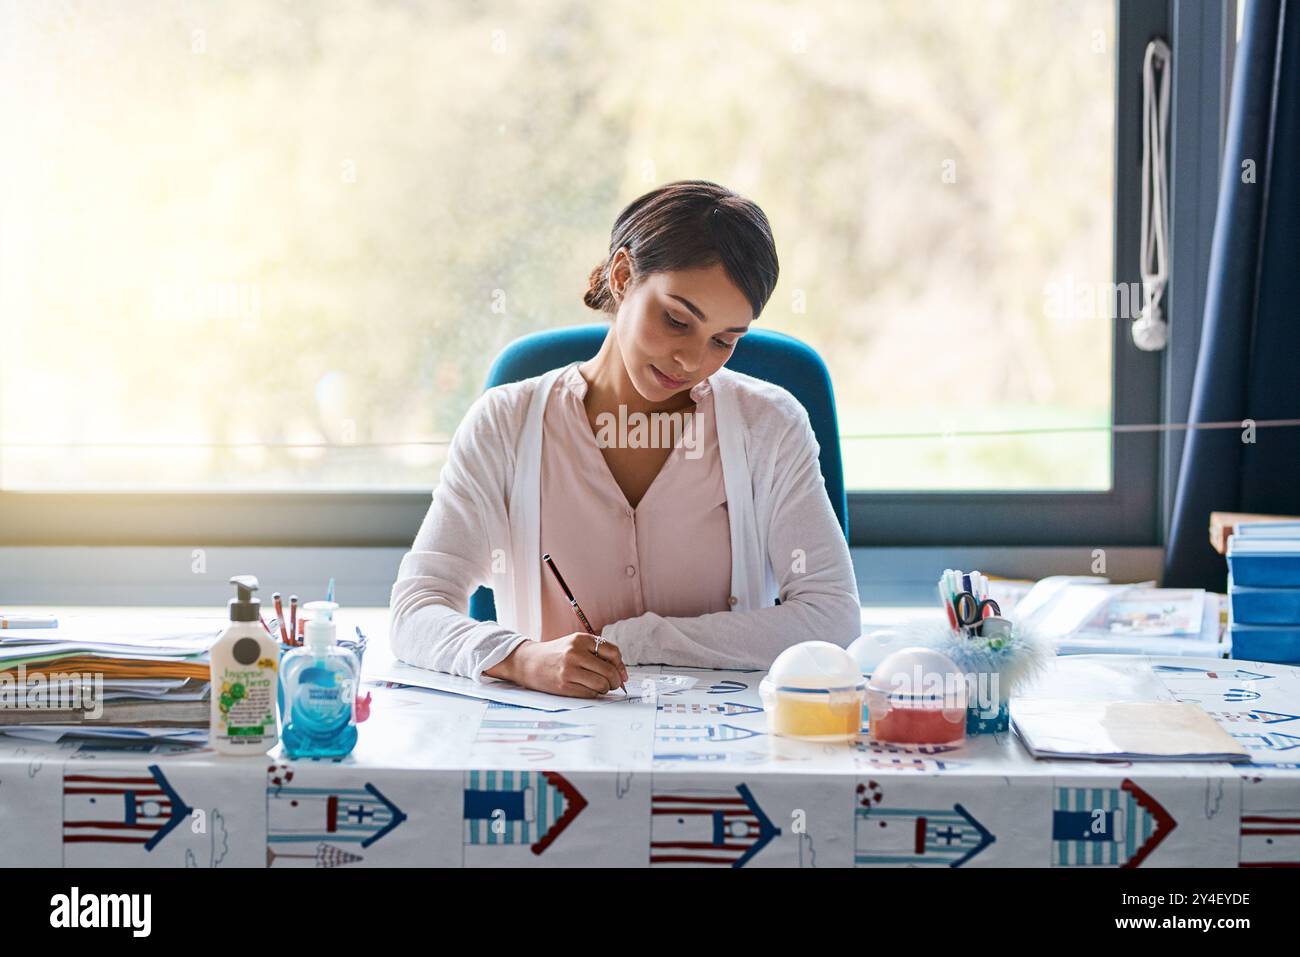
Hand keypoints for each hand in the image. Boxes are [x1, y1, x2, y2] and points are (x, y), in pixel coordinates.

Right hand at [491, 633, 628, 697]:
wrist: (528, 662)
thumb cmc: (557, 654)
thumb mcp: (576, 645)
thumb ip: (598, 654)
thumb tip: (622, 674)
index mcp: (581, 639)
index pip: (613, 652)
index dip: (620, 665)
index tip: (621, 674)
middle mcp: (575, 653)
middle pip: (610, 671)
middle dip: (615, 681)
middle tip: (613, 684)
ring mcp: (569, 670)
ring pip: (602, 684)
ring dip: (605, 689)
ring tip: (600, 686)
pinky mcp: (564, 686)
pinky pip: (590, 693)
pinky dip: (594, 693)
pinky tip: (587, 689)